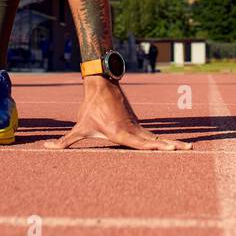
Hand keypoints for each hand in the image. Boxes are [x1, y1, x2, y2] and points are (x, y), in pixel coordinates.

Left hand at [47, 75, 189, 150]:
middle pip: (155, 141)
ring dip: (172, 143)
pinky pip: (153, 135)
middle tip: (189, 150)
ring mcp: (137, 126)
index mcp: (121, 133)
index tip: (169, 150)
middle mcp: (132, 130)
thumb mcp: (78, 127)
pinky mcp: (137, 124)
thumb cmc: (89, 107)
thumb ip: (64, 142)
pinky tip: (174, 146)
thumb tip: (46, 148)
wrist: (101, 84)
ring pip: (157, 138)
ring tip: (188, 149)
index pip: (141, 144)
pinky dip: (164, 141)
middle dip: (172, 146)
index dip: (156, 148)